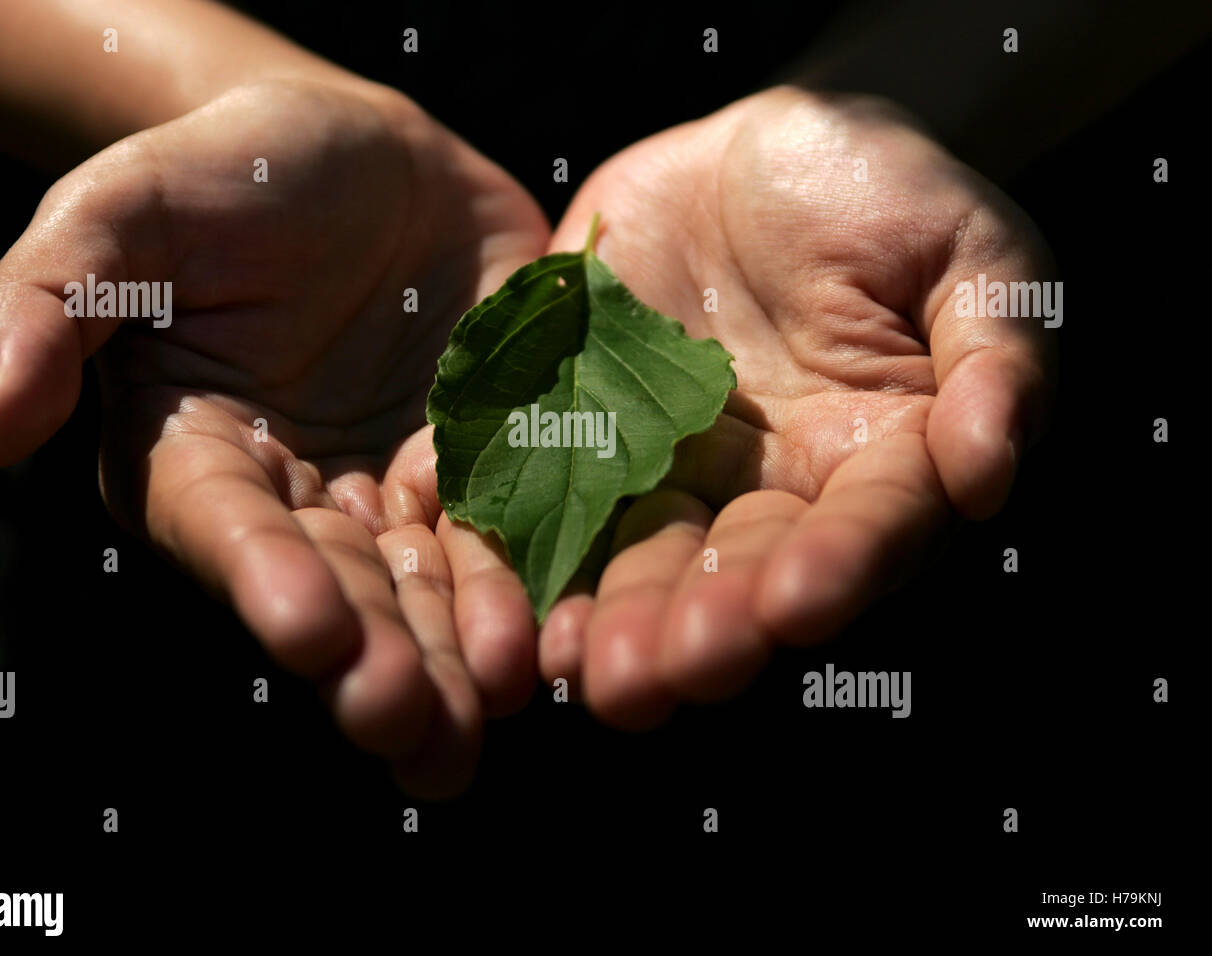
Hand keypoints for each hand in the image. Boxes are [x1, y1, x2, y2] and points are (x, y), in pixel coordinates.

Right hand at [0, 78, 549, 793]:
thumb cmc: (224, 173)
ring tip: (493, 701)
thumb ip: (49, 306)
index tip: (309, 632)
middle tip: (407, 723)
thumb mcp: (121, 213)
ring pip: (432, 581)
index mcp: (201, 456)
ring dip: (460, 650)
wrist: (361, 153)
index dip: (266, 581)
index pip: (226, 530)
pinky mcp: (491, 455)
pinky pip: (516, 519)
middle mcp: (305, 495)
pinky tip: (560, 628)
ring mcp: (405, 482)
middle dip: (375, 657)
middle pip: (340, 588)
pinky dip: (536, 573)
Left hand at [464, 86, 1054, 727]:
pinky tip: (494, 584)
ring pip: (634, 553)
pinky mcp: (587, 422)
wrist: (770, 146)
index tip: (797, 606)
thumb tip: (988, 474)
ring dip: (603, 613)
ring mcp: (668, 462)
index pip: (859, 532)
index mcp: (870, 464)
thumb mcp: (973, 258)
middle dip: (694, 626)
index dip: (832, 569)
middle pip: (733, 570)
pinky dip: (517, 531)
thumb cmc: (893, 197)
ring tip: (572, 667)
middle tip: (652, 680)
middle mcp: (765, 489)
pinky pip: (547, 481)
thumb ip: (995, 362)